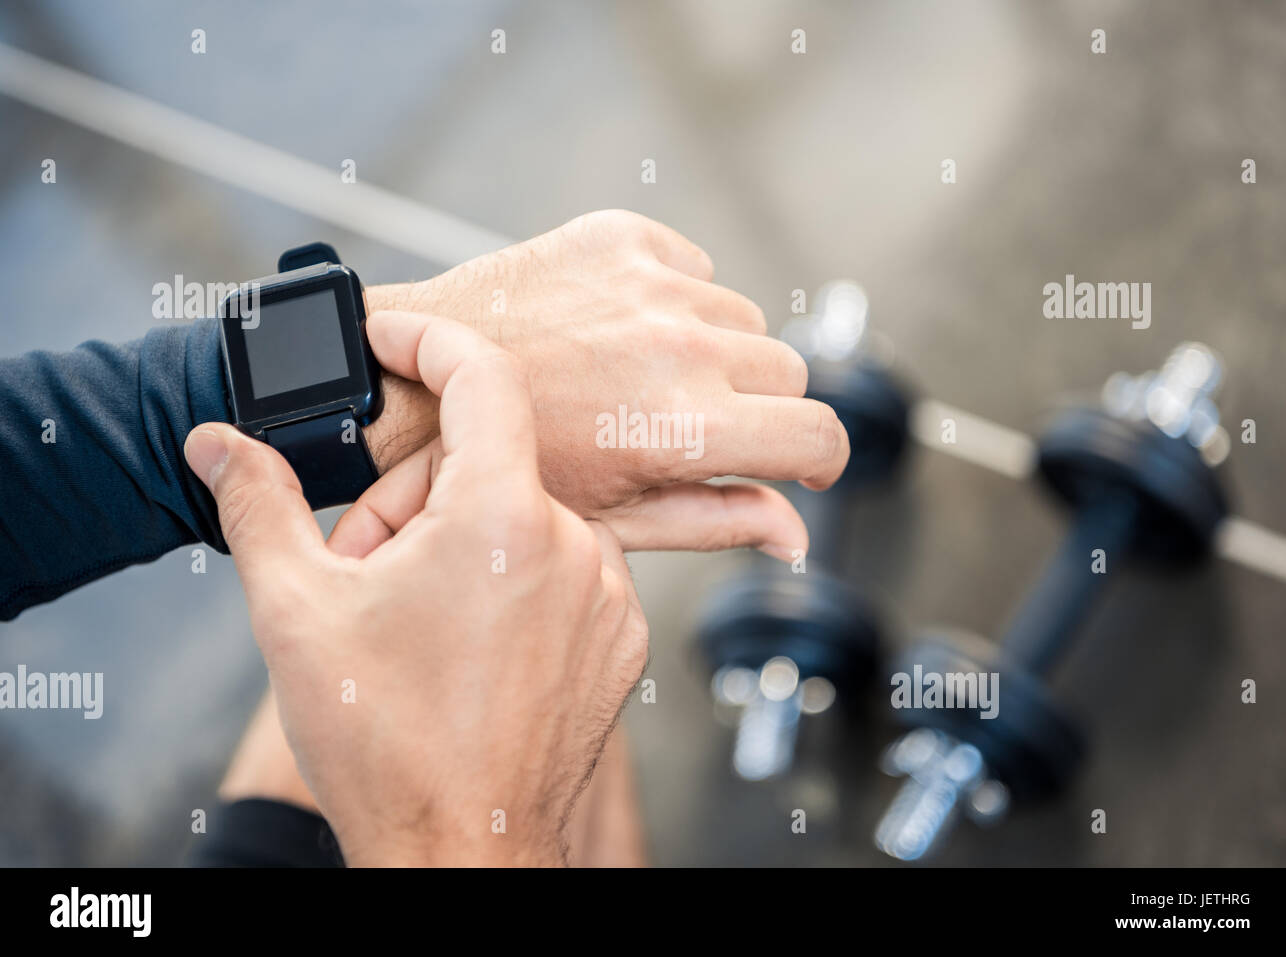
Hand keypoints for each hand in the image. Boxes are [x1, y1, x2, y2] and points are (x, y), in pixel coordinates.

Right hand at [185, 316, 648, 866]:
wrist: (456, 851)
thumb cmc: (386, 744)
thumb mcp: (296, 609)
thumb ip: (259, 503)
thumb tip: (219, 444)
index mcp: (502, 519)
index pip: (483, 374)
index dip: (428, 339)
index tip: (390, 339)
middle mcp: (576, 546)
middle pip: (484, 465)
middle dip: (412, 497)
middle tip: (362, 565)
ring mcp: (608, 595)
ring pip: (522, 519)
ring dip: (460, 543)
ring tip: (410, 615)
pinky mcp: (620, 636)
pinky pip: (564, 568)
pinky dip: (511, 582)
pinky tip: (464, 639)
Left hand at [358, 209, 848, 557]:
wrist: (413, 383)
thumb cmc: (506, 464)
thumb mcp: (613, 514)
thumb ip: (717, 520)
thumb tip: (793, 536)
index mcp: (685, 425)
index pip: (820, 434)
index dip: (824, 459)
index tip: (803, 463)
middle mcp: (680, 346)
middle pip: (788, 371)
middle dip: (758, 404)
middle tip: (689, 422)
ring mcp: (651, 284)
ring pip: (743, 319)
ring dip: (713, 349)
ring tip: (639, 375)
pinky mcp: (622, 237)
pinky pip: (694, 269)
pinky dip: (673, 298)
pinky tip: (616, 329)